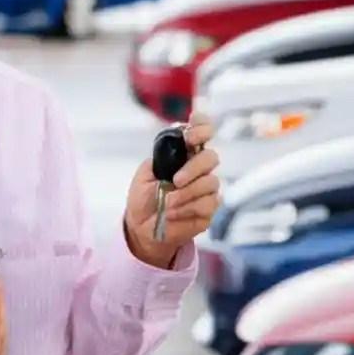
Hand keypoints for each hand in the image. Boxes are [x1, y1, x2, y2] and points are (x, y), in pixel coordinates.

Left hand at [123, 112, 220, 267]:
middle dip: (193, 168)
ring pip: (211, 182)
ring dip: (187, 193)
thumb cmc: (144, 197)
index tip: (190, 137)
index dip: (202, 128)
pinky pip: (208, 204)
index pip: (203, 131)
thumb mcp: (144, 173)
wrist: (142, 227)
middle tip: (175, 180)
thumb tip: (175, 149)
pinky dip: (187, 208)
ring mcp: (207, 189)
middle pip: (211, 158)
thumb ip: (160, 158)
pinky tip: (173, 213)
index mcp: (184, 154)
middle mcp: (199, 168)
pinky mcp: (209, 209)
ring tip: (168, 202)